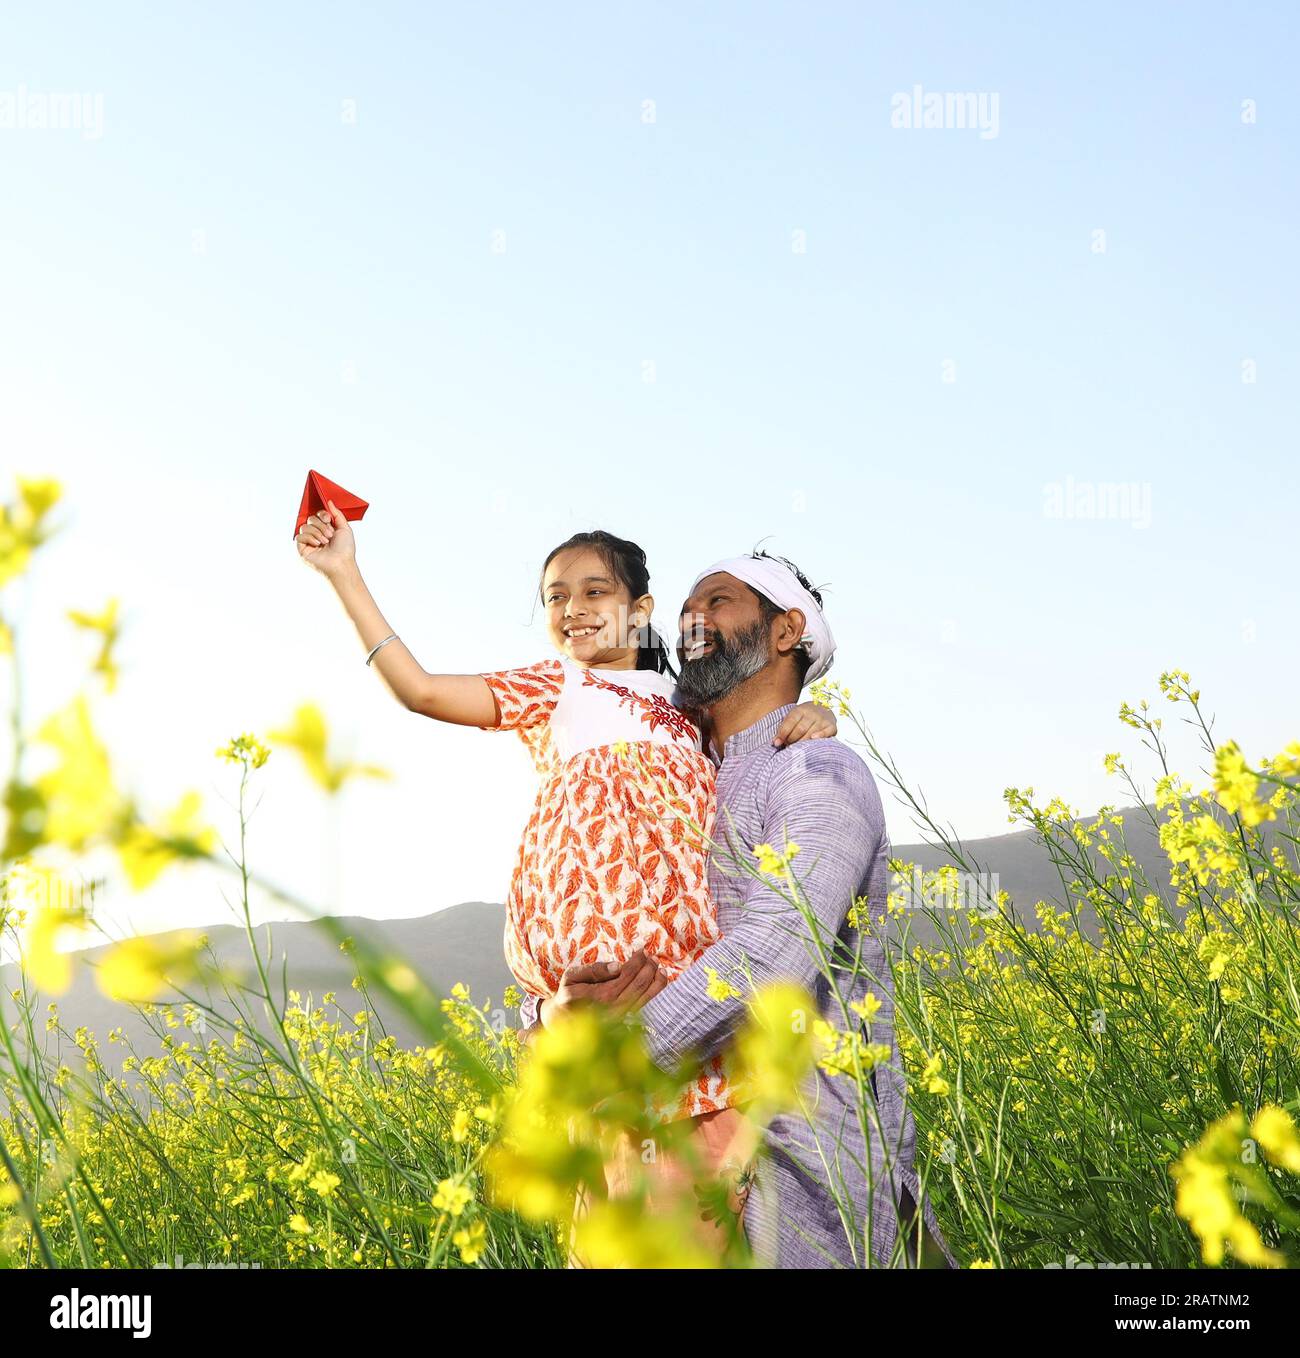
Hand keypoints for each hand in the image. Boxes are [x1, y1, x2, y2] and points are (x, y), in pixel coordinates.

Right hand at [295, 498, 355, 577]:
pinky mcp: (302, 549)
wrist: (341, 563)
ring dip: (317, 532)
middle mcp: (316, 534)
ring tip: (325, 541)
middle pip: (311, 518)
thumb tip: (329, 501)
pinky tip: (317, 544)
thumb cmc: (345, 549)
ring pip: (305, 526)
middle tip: (330, 534)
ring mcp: (308, 541)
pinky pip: (299, 536)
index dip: (322, 514)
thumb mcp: (345, 528)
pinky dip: (309, 538)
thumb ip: (337, 514)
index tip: (328, 519)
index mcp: (325, 528)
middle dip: (321, 525)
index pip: (318, 514)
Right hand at [540, 948, 665, 1026]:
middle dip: (646, 969)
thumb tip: (618, 966)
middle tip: (651, 955)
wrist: (563, 1019)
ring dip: (654, 981)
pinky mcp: (622, 1023)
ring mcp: (617, 1020)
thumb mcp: (572, 976)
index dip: (635, 964)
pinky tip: (661, 979)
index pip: (622, 978)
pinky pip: (642, 1007)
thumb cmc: (568, 993)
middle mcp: (608, 1011)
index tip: (641, 950)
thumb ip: (593, 970)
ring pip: (641, 999)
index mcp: (594, 998)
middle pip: (634, 988)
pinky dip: (654, 992)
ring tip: (659, 966)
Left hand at [772, 699, 836, 746]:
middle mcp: (812, 713)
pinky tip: (812, 740)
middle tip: (788, 747)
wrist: (823, 709)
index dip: (782, 734)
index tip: (777, 743)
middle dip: (792, 740)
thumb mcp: (793, 718)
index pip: (790, 722)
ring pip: (811, 733)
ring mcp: (823, 720)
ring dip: (802, 743)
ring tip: (796, 748)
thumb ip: (783, 729)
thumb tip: (775, 743)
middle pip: (800, 729)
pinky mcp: (832, 726)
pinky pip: (826, 733)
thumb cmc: (803, 718)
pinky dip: (820, 736)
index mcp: (800, 710)